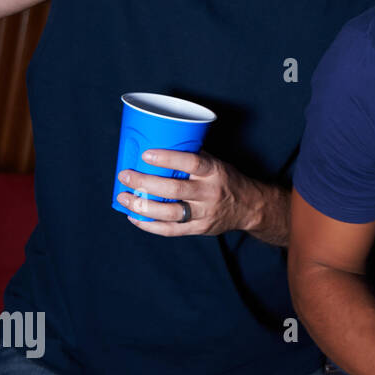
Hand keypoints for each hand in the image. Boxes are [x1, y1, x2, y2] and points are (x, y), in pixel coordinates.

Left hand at [116, 149, 261, 236]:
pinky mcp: (198, 228)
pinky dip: (149, 225)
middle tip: (125, 175)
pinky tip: (134, 216)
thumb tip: (160, 145)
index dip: (168, 158)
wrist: (250, 207)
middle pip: (174, 189)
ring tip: (124, 197)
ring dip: (142, 206)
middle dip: (145, 183)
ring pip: (169, 213)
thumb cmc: (227, 180)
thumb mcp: (216, 163)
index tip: (146, 154)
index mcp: (215, 171)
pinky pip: (170, 230)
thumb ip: (193, 157)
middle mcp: (209, 193)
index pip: (192, 163)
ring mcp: (204, 213)